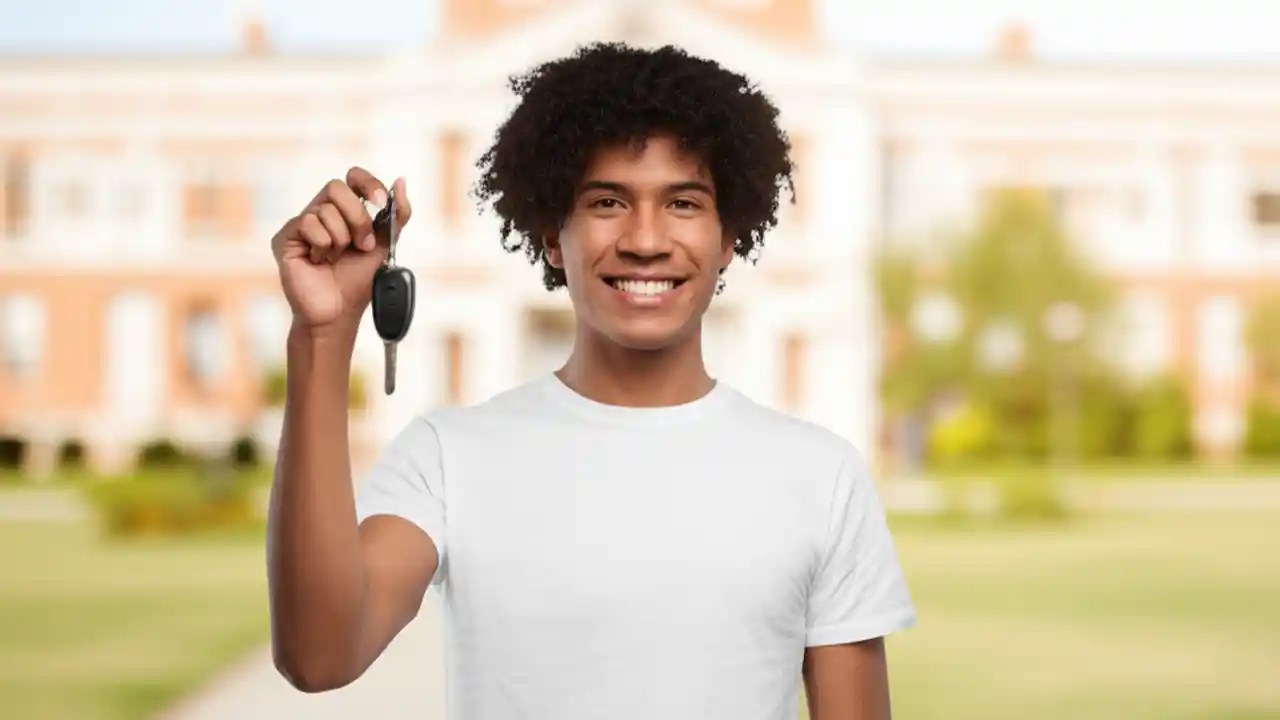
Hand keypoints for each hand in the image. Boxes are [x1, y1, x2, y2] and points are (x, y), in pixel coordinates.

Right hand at [271, 167, 412, 334]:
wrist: (338, 313)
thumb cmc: (357, 282)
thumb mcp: (385, 246)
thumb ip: (396, 216)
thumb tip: (400, 182)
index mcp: (345, 211)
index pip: (352, 178)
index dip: (367, 183)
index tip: (380, 201)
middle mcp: (322, 213)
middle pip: (337, 187)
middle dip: (357, 217)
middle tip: (363, 245)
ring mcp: (302, 224)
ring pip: (324, 209)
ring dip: (341, 238)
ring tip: (337, 258)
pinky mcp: (286, 237)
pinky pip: (307, 223)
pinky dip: (323, 244)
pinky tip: (318, 260)